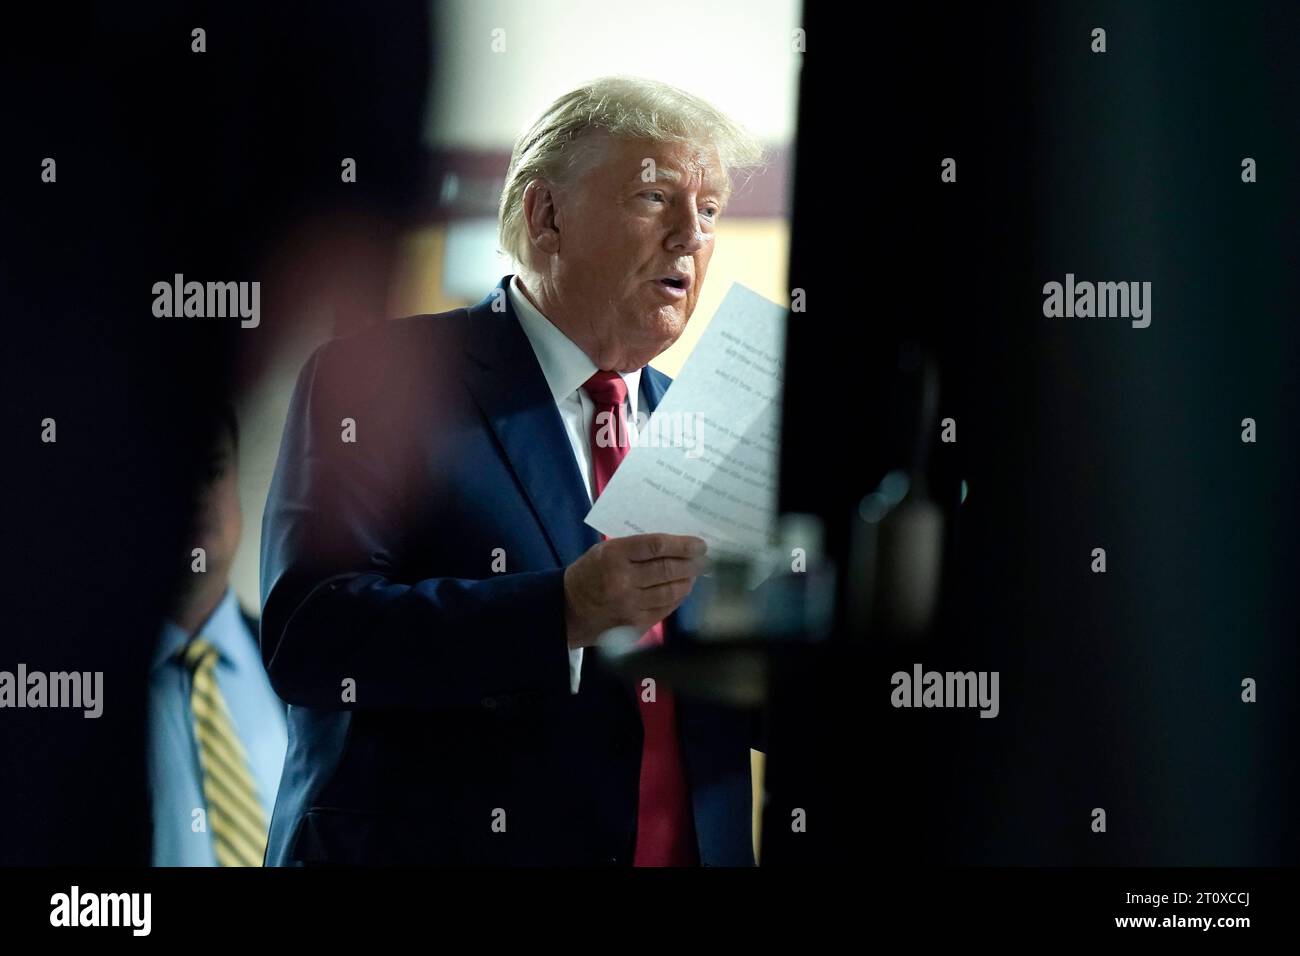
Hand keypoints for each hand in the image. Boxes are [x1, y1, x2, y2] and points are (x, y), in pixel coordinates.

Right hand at [563, 534, 708, 648]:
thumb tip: (673, 545)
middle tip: (703, 559)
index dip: (683, 545)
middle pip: (668, 569)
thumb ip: (635, 547)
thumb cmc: (589, 573)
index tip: (699, 544)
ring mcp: (631, 606)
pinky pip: (666, 609)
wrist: (568, 610)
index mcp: (614, 556)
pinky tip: (682, 590)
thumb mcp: (604, 550)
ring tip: (695, 573)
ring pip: (672, 591)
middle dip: (691, 563)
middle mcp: (623, 581)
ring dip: (688, 581)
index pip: (657, 546)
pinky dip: (678, 598)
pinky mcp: (636, 625)